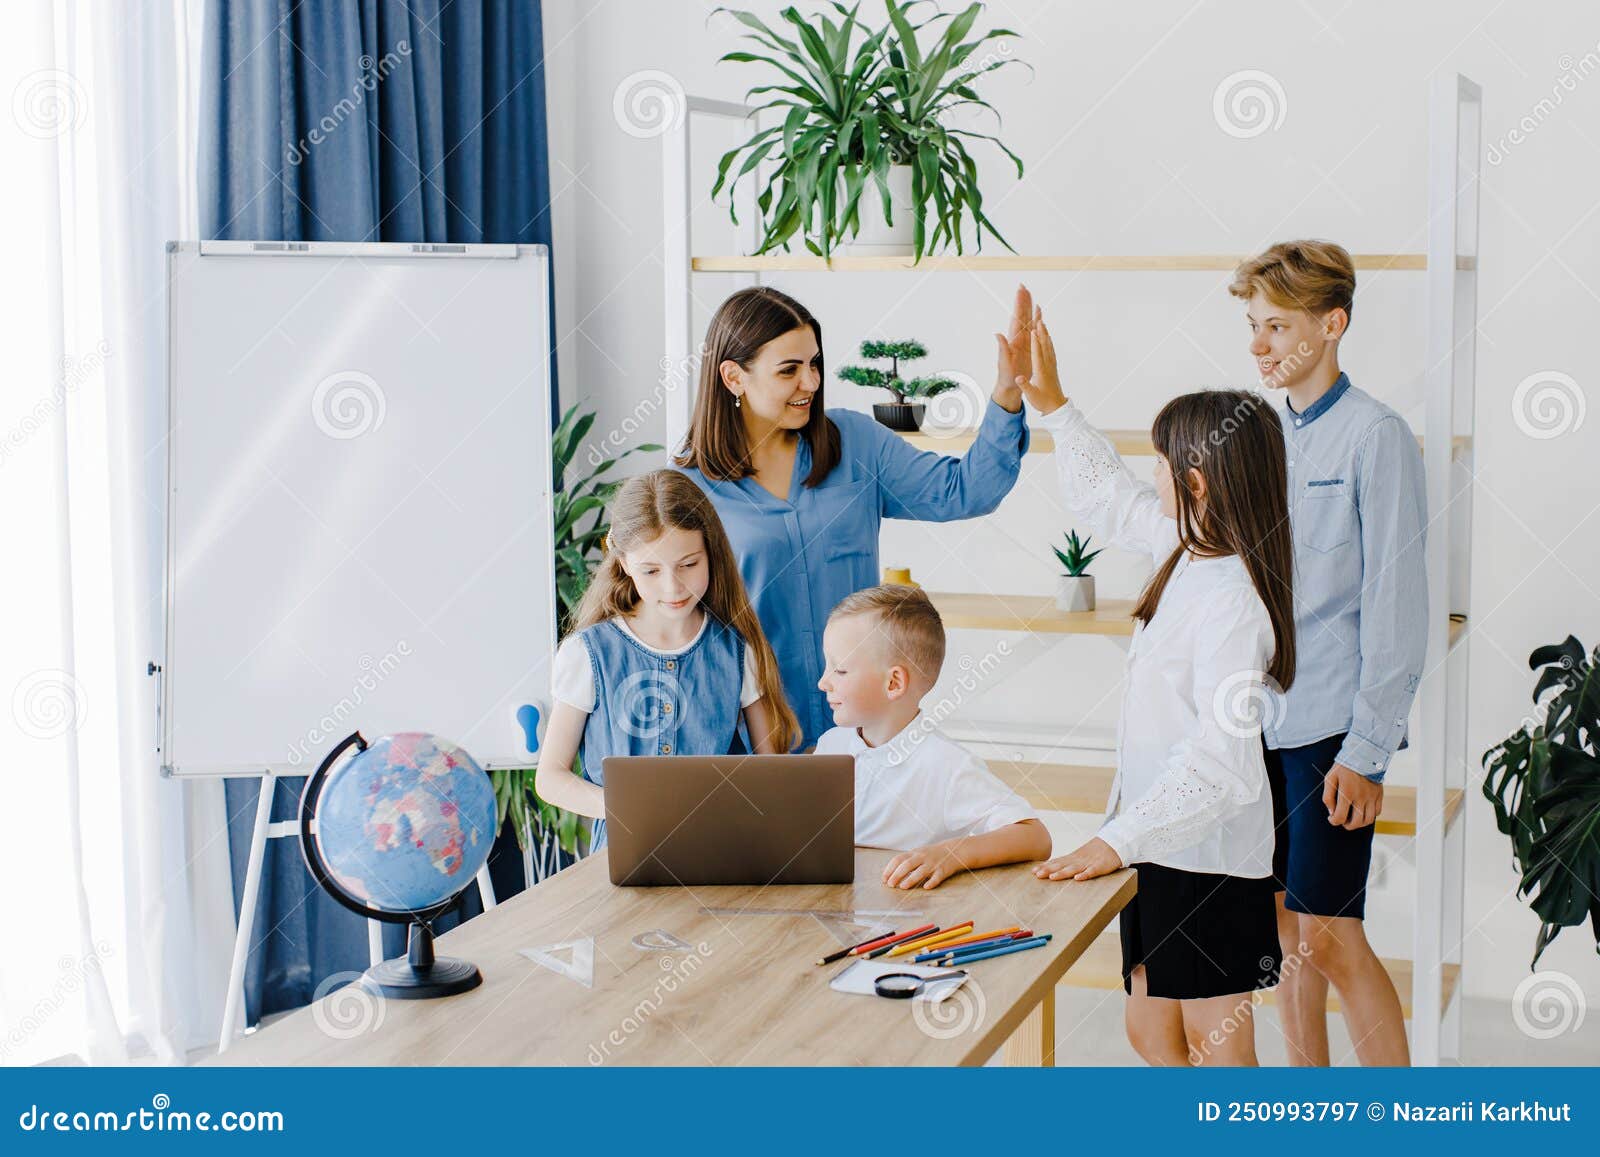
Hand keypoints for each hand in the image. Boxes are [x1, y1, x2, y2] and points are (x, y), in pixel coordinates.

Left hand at [883, 843, 962, 889]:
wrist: (953, 850)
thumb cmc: (931, 854)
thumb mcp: (917, 853)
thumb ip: (906, 861)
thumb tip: (890, 874)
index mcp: (914, 853)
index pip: (898, 859)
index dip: (889, 869)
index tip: (884, 879)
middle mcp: (922, 857)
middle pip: (907, 865)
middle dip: (897, 875)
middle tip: (890, 884)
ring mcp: (932, 863)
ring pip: (920, 871)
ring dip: (910, 879)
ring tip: (903, 887)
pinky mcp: (942, 870)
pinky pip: (936, 877)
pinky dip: (931, 882)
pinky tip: (926, 887)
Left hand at [991, 283, 1031, 412]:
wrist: (1011, 385)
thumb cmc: (1006, 376)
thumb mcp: (1003, 362)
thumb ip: (1002, 348)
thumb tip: (997, 334)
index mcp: (1013, 339)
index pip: (1016, 317)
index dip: (1019, 304)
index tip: (1020, 291)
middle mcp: (1019, 337)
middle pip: (1022, 315)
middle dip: (1023, 301)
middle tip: (1024, 287)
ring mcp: (1025, 341)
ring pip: (1028, 320)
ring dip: (1030, 308)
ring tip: (1031, 295)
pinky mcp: (1030, 346)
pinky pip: (1035, 330)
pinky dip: (1037, 321)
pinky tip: (1039, 314)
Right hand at [1021, 306, 1068, 414]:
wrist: (1056, 407)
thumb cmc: (1043, 401)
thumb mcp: (1031, 395)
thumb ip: (1025, 386)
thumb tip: (1019, 378)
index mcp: (1041, 372)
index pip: (1037, 354)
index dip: (1036, 342)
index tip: (1033, 331)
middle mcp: (1047, 366)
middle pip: (1044, 346)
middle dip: (1041, 332)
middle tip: (1039, 319)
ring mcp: (1051, 366)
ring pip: (1048, 346)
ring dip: (1045, 334)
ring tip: (1043, 323)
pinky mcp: (1053, 367)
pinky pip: (1051, 351)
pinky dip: (1049, 342)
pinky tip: (1048, 337)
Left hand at [1032, 836, 1121, 881]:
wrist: (1112, 844)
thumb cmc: (1093, 852)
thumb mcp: (1078, 857)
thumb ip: (1066, 863)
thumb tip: (1050, 869)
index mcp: (1072, 858)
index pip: (1056, 862)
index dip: (1045, 867)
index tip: (1033, 872)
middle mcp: (1077, 860)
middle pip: (1061, 865)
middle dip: (1049, 870)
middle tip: (1037, 875)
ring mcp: (1088, 863)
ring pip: (1074, 868)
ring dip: (1063, 873)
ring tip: (1053, 877)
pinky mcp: (1100, 866)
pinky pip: (1092, 871)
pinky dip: (1085, 874)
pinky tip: (1078, 878)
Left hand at [1324, 763, 1383, 828]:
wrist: (1363, 754)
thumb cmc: (1343, 767)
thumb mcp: (1330, 778)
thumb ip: (1328, 797)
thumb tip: (1331, 812)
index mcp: (1347, 793)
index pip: (1340, 817)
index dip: (1334, 821)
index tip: (1331, 818)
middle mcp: (1361, 797)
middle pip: (1356, 822)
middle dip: (1347, 825)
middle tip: (1343, 820)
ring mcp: (1372, 797)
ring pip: (1369, 820)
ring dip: (1359, 823)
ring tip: (1353, 818)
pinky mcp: (1379, 795)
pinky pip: (1377, 812)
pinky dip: (1370, 816)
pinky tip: (1363, 811)